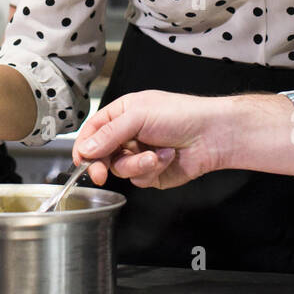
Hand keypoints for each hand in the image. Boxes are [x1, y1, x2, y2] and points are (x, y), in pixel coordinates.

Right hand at [73, 90, 227, 188]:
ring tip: (153, 156)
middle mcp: (128, 135)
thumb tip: (86, 149)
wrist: (211, 134)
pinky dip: (152, 169)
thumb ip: (109, 134)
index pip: (93, 131)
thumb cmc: (180, 114)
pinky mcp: (152, 173)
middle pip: (102, 155)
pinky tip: (166, 157)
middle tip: (100, 173)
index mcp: (122, 114)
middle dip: (102, 164)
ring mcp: (140, 155)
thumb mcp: (138, 116)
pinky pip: (139, 179)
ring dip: (136, 164)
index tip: (81, 160)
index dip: (84, 146)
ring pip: (120, 169)